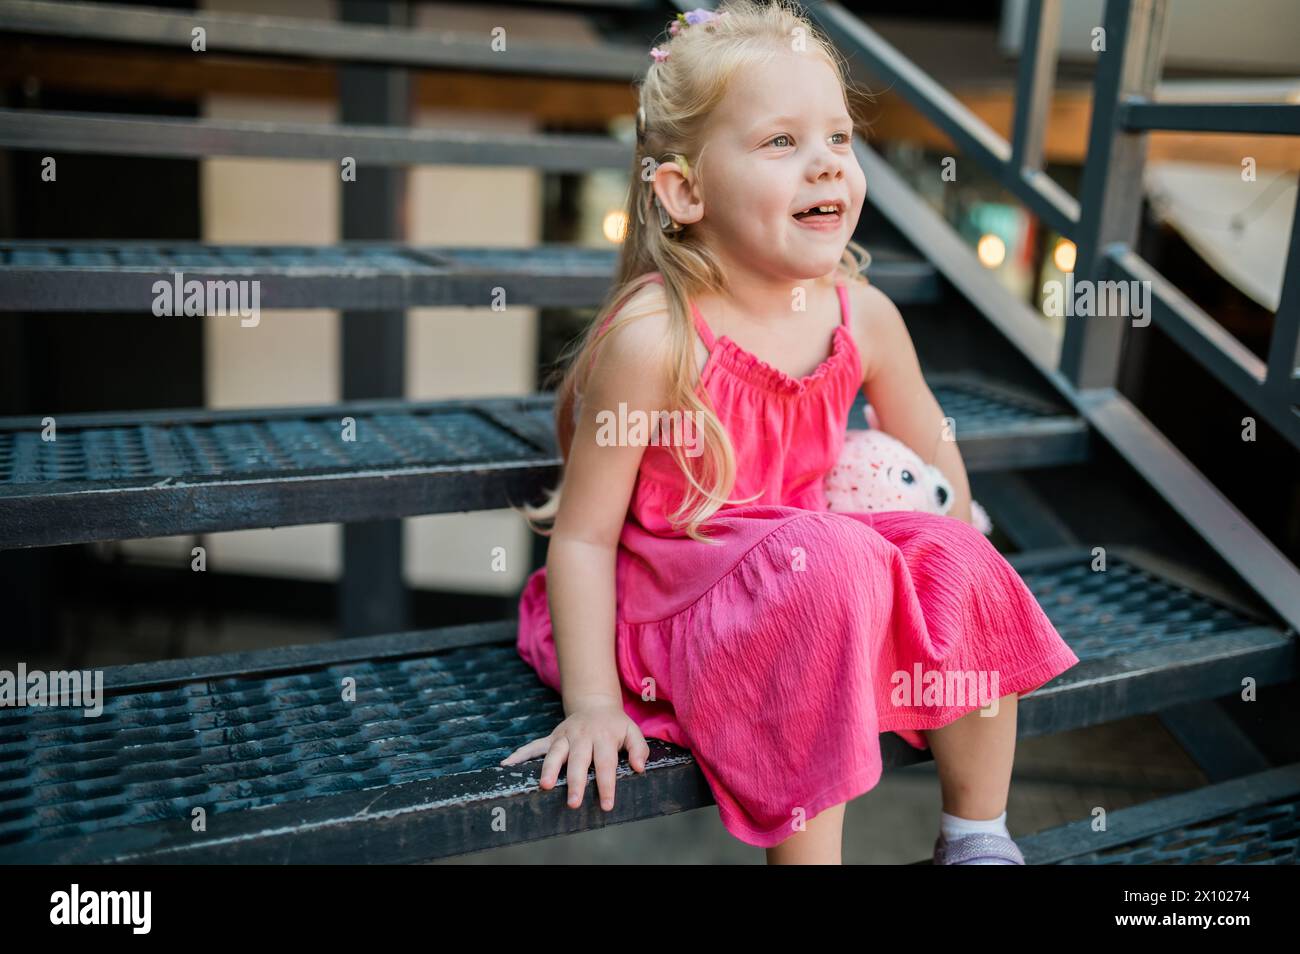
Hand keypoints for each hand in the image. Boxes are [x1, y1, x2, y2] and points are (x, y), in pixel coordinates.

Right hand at [499, 697, 649, 811]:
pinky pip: (534, 745)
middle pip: (578, 761)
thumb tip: (639, 767)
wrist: (595, 704)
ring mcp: (564, 736)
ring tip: (544, 786)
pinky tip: (508, 764)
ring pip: (554, 753)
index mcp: (603, 737)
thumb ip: (639, 748)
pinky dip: (520, 754)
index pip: (605, 764)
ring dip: (548, 769)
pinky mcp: (552, 737)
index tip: (606, 805)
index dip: (606, 785)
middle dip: (575, 782)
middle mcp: (582, 736)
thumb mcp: (632, 731)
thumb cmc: (615, 725)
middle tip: (573, 802)